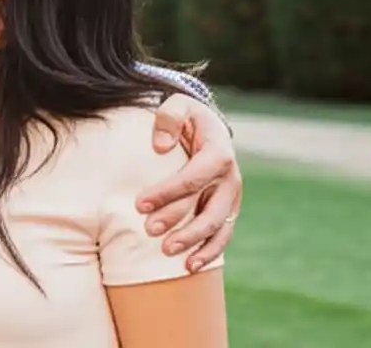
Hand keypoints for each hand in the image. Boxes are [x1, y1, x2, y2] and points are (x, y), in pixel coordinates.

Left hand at [136, 94, 241, 272]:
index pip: (193, 177)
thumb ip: (167, 118)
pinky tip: (190, 265)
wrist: (207, 128)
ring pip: (216, 226)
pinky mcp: (228, 210)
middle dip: (177, 219)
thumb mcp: (177, 105)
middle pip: (205, 206)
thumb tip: (159, 146)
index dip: (167, 192)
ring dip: (192, 241)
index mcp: (219, 152)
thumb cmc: (186, 117)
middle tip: (149, 230)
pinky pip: (222, 236)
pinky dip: (208, 252)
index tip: (139, 203)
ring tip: (167, 252)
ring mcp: (231, 197)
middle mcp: (230, 178)